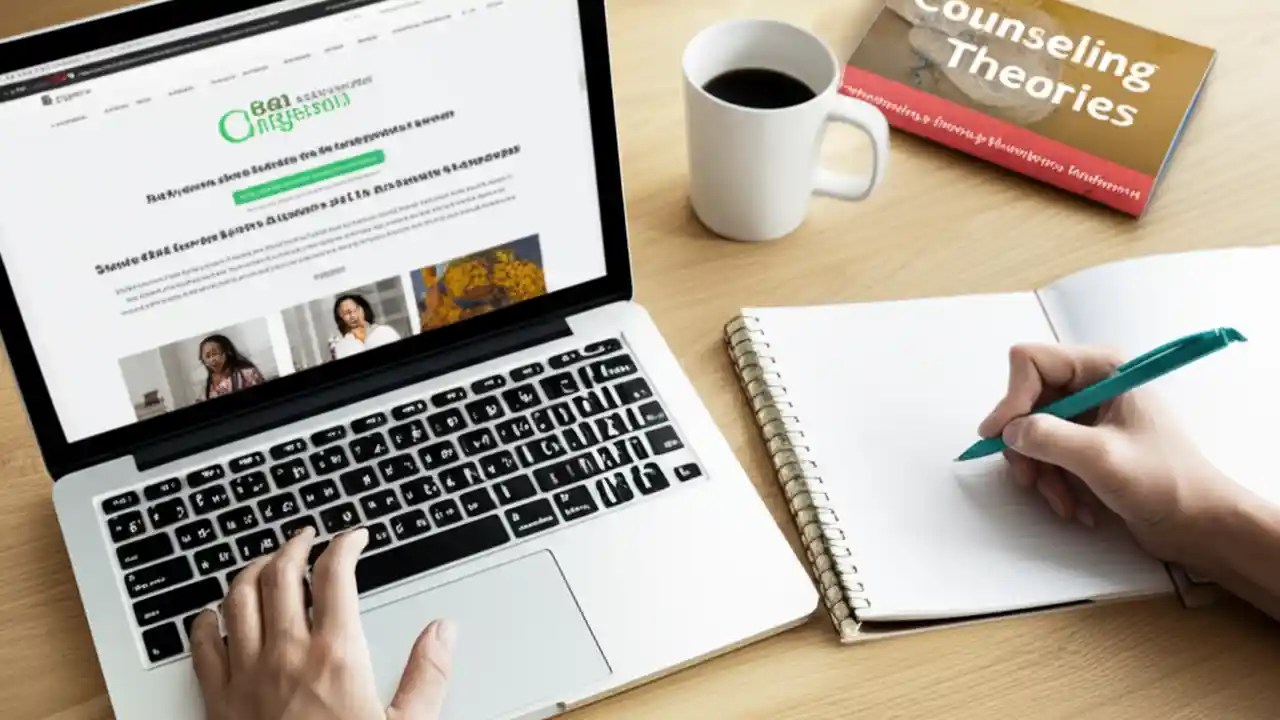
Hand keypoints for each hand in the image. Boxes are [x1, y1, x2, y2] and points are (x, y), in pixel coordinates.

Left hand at [191, 527, 454, 719]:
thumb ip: (428, 675)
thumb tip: (443, 632)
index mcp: (337, 657)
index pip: (336, 575)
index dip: (345, 544)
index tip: (354, 536)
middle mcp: (286, 657)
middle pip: (281, 574)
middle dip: (295, 545)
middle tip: (308, 537)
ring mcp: (246, 677)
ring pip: (238, 598)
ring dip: (252, 570)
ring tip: (267, 561)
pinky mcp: (217, 703)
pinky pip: (202, 645)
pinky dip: (207, 619)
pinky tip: (215, 614)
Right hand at [979, 343, 1244, 568]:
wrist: (1198, 524)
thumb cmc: (1163, 483)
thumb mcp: (1101, 458)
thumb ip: (1048, 438)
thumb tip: (1007, 432)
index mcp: (1103, 369)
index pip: (1031, 362)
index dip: (1011, 398)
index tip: (1001, 437)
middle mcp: (1092, 384)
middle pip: (1026, 401)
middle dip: (1026, 446)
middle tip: (1030, 479)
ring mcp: (1088, 415)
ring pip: (1032, 433)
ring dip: (1041, 472)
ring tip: (1063, 503)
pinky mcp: (1086, 444)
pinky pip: (1047, 455)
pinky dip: (1054, 483)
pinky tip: (1076, 507)